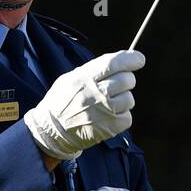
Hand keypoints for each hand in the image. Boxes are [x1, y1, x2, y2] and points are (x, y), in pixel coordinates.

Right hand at [23, 50, 144, 160]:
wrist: (52, 131)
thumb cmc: (63, 101)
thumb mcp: (71, 79)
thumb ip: (94, 70)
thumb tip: (121, 61)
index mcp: (84, 78)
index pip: (113, 63)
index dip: (130, 59)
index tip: (139, 59)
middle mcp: (96, 94)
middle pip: (127, 80)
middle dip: (126, 80)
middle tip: (115, 86)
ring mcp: (104, 111)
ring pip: (129, 98)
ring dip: (122, 100)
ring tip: (107, 104)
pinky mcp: (110, 127)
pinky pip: (128, 117)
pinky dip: (121, 116)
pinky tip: (108, 116)